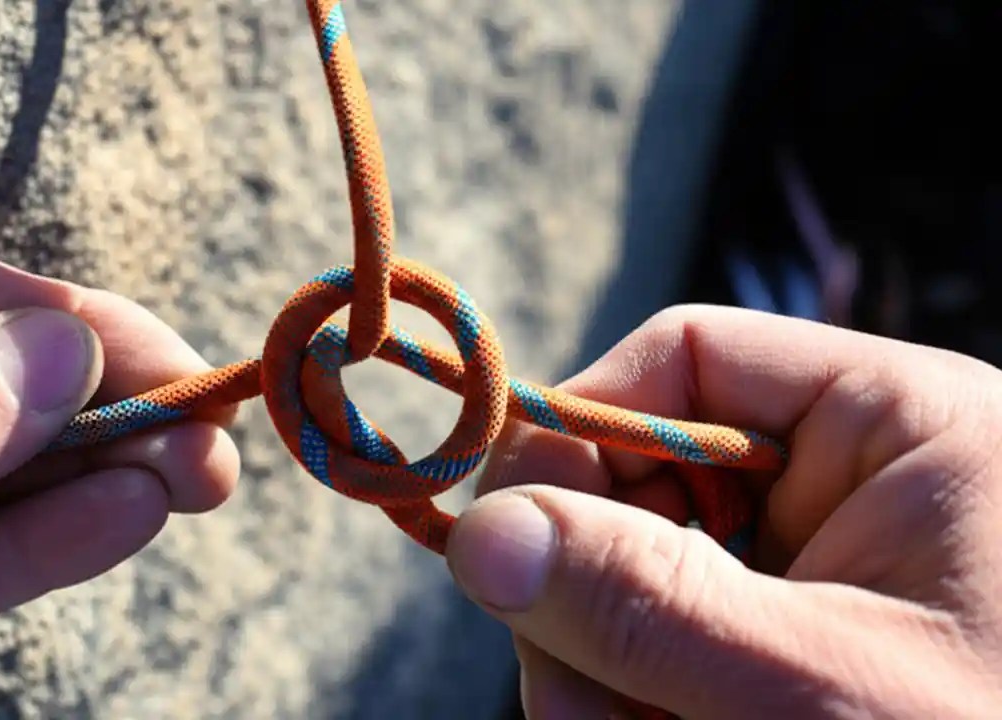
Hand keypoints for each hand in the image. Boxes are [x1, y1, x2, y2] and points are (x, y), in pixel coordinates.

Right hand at [447, 305, 1001, 717]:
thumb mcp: (820, 692)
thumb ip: (647, 604)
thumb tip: (478, 532)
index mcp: (898, 422)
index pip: (685, 358)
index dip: (577, 431)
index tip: (503, 539)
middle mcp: (855, 480)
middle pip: (646, 478)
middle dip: (587, 592)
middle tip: (576, 710)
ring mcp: (821, 569)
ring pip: (641, 574)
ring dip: (602, 665)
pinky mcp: (797, 644)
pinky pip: (673, 640)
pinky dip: (639, 697)